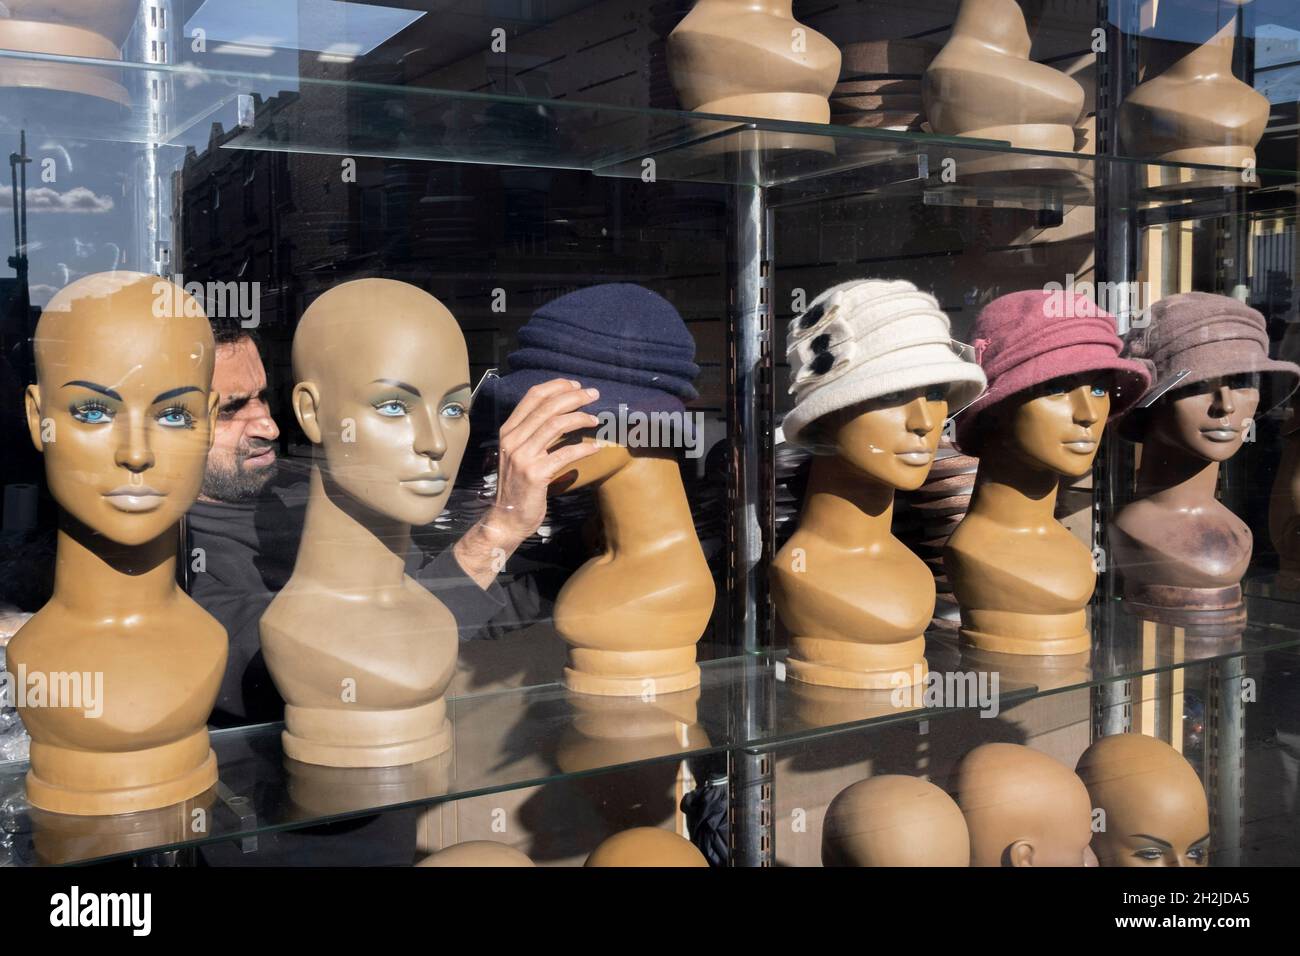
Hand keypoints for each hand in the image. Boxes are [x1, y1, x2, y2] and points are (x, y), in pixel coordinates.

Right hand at [452, 379, 601, 587]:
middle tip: (594, 395)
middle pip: (547, 407)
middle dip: (574, 397)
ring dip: (580, 418)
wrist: (507, 518)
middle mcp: (513, 439)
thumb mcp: (519, 453)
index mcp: (508, 431)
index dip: (556, 387)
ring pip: (555, 424)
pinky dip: (583, 448)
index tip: (576, 386)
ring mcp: (522, 456)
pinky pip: (565, 454)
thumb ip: (532, 433)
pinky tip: (595, 448)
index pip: (532, 397)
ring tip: (596, 420)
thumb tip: (560, 413)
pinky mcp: (535, 474)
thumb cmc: (518, 485)